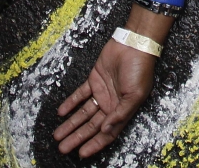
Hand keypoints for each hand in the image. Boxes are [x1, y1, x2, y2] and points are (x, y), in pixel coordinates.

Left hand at [54, 37, 155, 157]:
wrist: (134, 45)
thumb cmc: (140, 70)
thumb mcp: (135, 96)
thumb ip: (120, 114)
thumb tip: (106, 130)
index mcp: (121, 111)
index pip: (105, 133)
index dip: (94, 144)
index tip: (81, 154)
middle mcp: (110, 105)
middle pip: (90, 126)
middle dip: (76, 138)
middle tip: (62, 148)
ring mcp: (101, 93)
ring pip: (82, 113)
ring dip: (70, 124)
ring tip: (58, 135)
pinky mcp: (93, 80)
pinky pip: (79, 95)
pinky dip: (70, 103)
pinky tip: (61, 112)